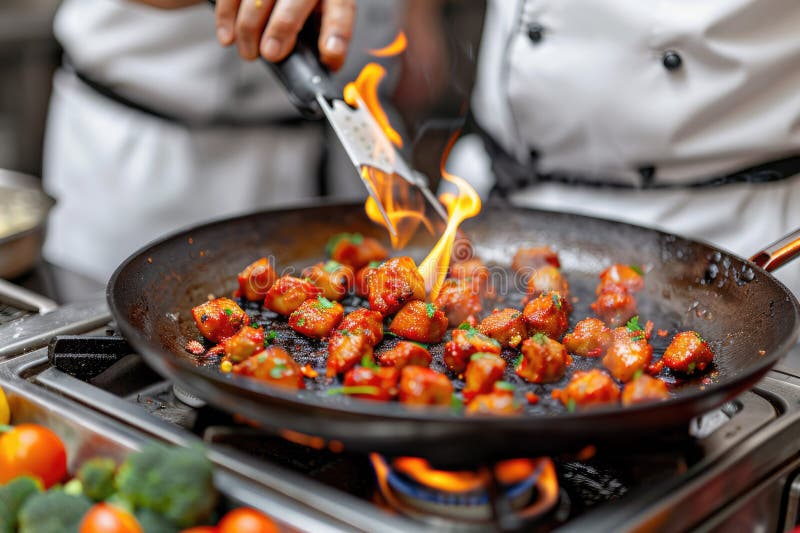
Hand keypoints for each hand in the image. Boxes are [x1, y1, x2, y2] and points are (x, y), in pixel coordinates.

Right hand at [215, 0, 354, 69]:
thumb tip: (328, 65)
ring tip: (250, 53)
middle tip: (271, 54)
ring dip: (249, 29)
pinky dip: (226, 18)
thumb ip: (325, 35)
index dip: (336, 32)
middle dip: (281, 29)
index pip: (340, 7)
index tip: (329, 54)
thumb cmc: (301, 4)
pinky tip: (228, 38)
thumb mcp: (321, 13)